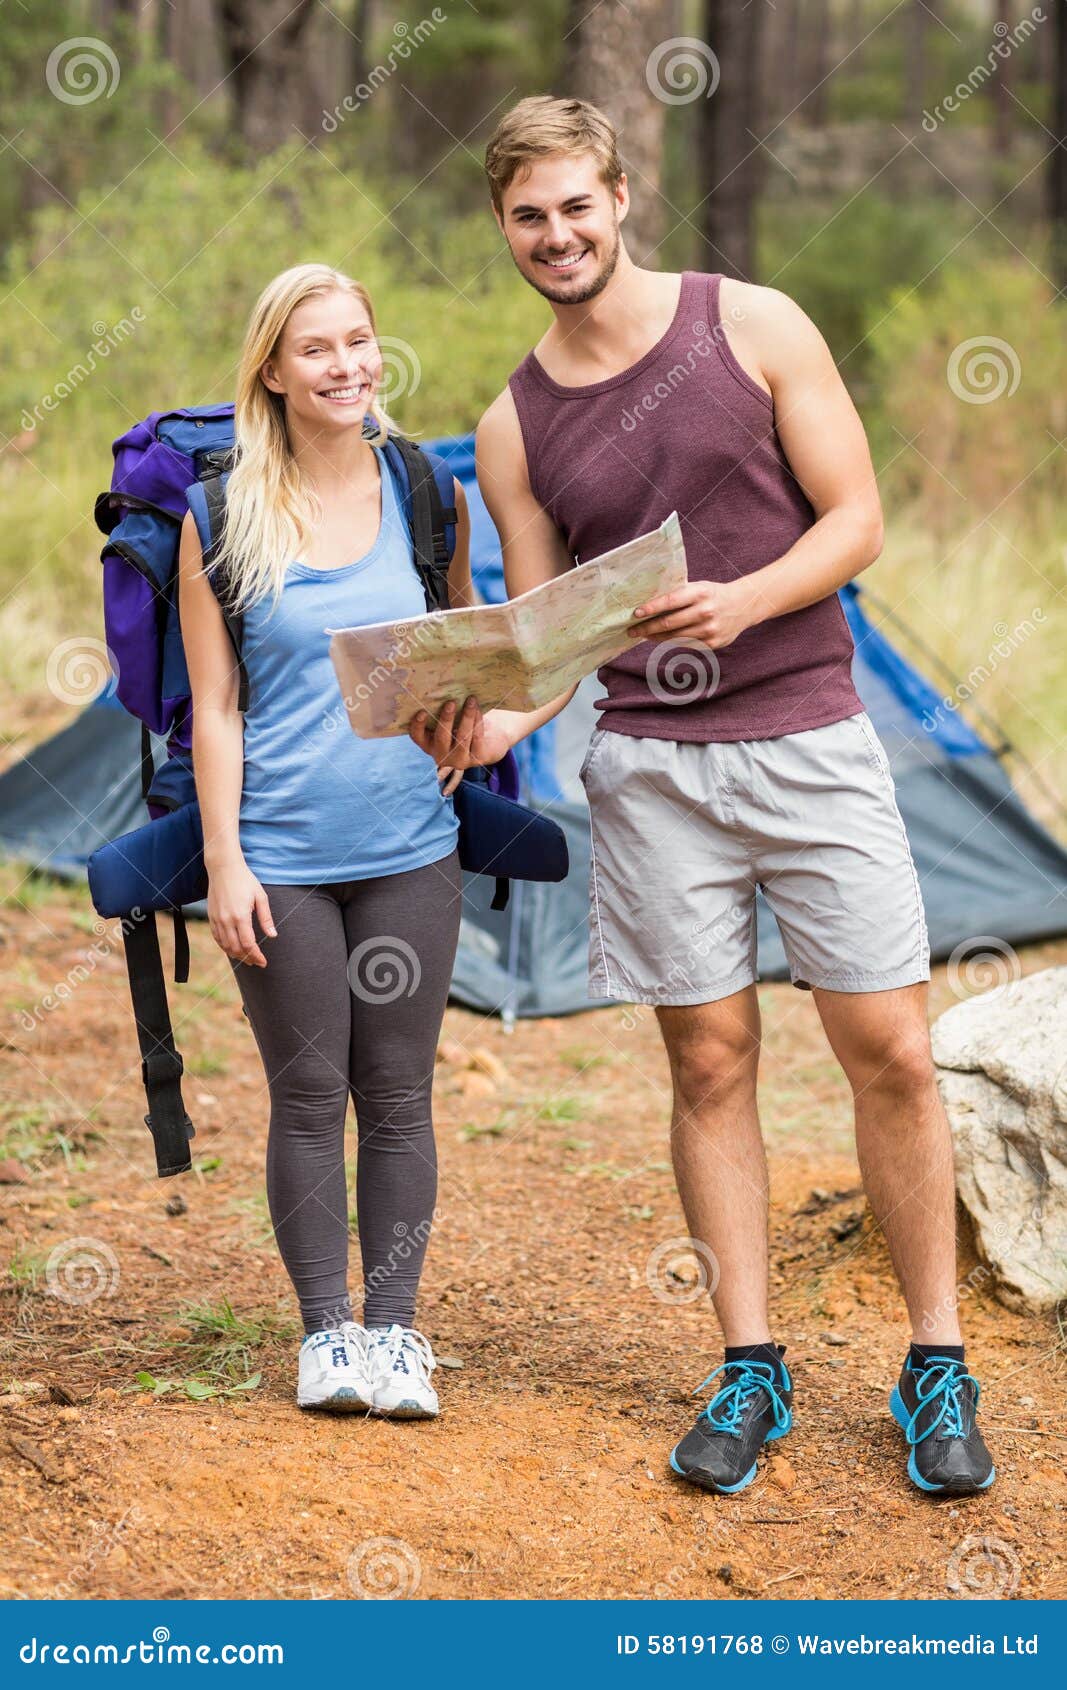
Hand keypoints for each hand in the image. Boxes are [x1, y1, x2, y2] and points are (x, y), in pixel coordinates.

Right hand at [206, 860, 275, 967]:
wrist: (223, 868)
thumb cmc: (245, 880)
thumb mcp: (261, 897)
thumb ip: (266, 918)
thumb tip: (272, 935)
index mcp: (241, 916)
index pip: (249, 944)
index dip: (256, 956)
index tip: (263, 962)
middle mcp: (226, 920)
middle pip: (236, 948)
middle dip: (247, 958)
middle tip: (257, 962)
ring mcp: (217, 919)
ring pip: (225, 945)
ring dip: (236, 955)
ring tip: (246, 958)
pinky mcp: (210, 917)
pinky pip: (217, 938)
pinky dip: (224, 947)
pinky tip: (232, 949)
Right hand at [408, 697, 513, 777]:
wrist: (486, 743)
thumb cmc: (460, 725)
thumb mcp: (448, 721)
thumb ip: (441, 712)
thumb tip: (442, 691)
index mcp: (429, 744)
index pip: (417, 736)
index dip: (418, 725)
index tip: (422, 711)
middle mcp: (442, 755)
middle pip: (441, 737)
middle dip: (446, 719)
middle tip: (451, 702)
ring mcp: (460, 760)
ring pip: (462, 737)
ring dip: (467, 716)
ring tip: (470, 700)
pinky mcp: (477, 758)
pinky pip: (476, 737)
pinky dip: (477, 721)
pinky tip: (477, 708)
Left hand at [628, 579, 753, 648]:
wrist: (744, 606)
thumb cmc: (714, 594)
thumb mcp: (699, 587)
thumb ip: (679, 594)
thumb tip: (649, 602)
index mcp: (700, 593)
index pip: (670, 601)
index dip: (651, 608)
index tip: (636, 613)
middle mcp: (705, 611)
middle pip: (669, 623)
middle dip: (647, 627)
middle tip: (632, 630)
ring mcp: (709, 630)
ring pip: (675, 637)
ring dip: (656, 637)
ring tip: (643, 635)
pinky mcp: (712, 643)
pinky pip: (685, 644)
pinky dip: (671, 641)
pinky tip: (661, 639)